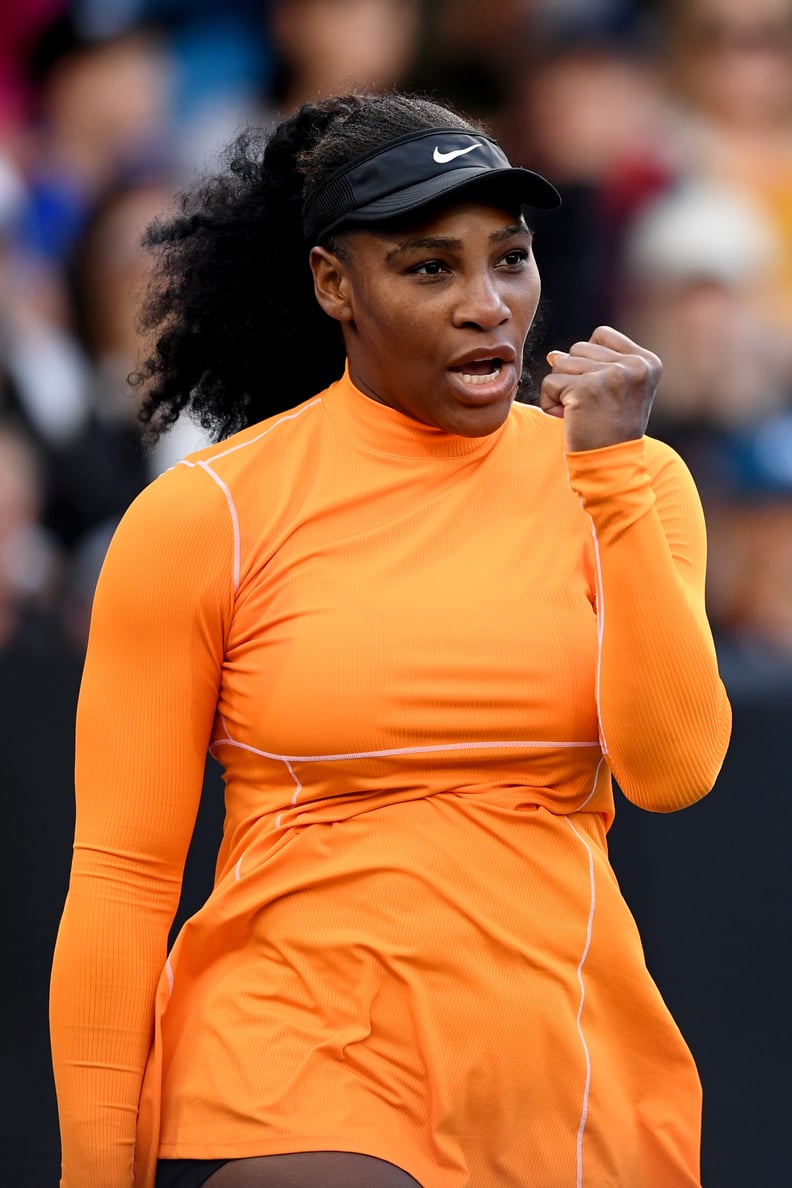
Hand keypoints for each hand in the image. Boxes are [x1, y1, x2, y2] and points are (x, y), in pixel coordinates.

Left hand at [540, 326, 661, 452]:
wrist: (612, 465)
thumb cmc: (611, 430)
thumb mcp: (614, 391)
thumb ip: (593, 365)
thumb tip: (553, 355)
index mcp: (647, 361)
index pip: (601, 335)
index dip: (590, 361)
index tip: (601, 391)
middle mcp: (634, 365)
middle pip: (578, 348)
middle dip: (574, 377)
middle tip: (591, 406)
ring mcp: (611, 375)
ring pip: (561, 363)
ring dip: (561, 390)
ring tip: (580, 412)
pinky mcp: (586, 388)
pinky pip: (550, 383)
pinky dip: (550, 403)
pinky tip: (568, 419)